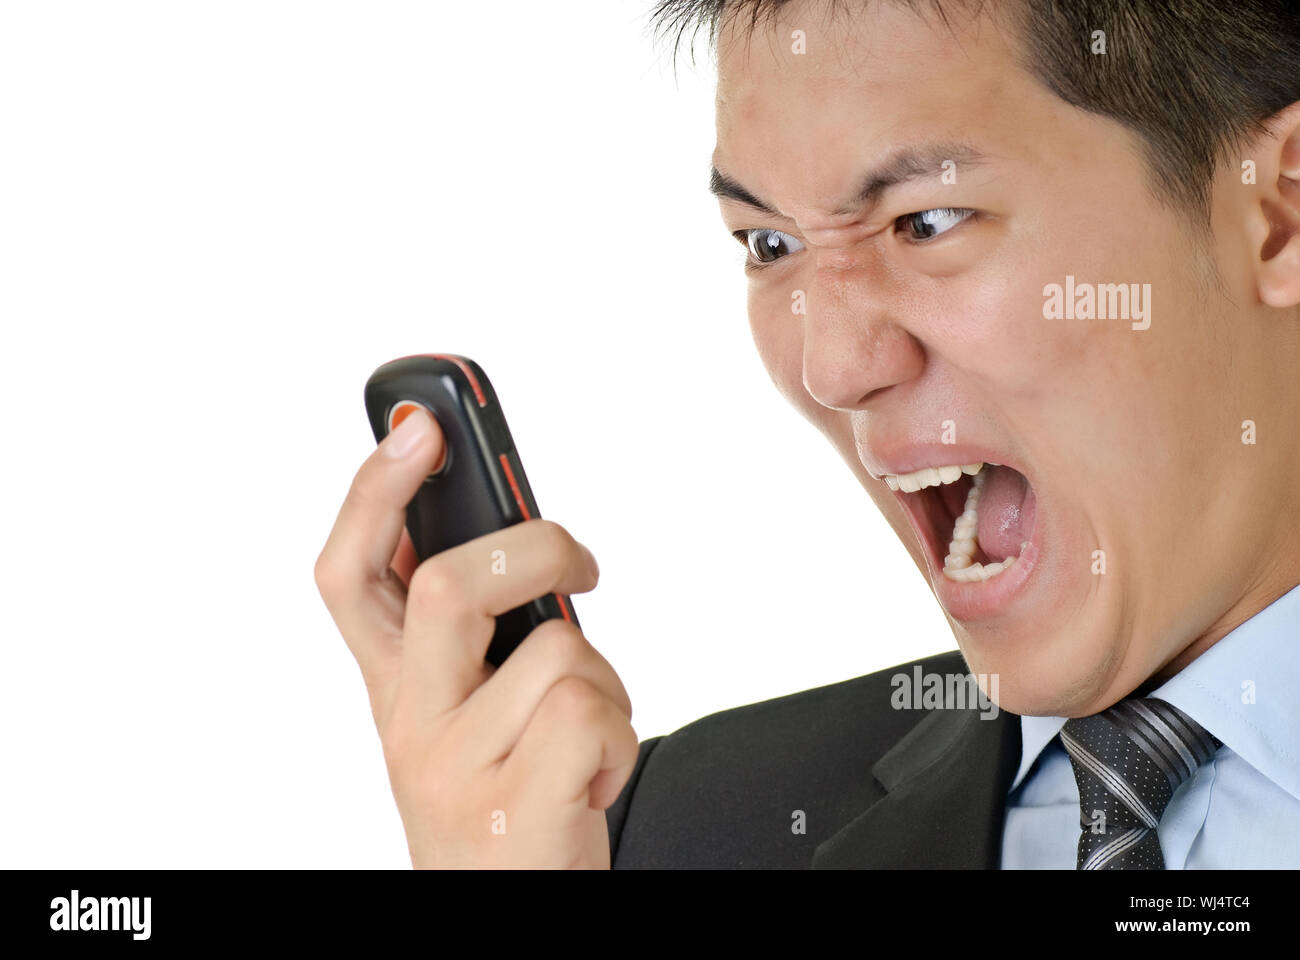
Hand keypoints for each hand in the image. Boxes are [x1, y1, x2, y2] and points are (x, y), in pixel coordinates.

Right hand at [315, 406, 636, 866]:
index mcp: (393, 685)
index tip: (417, 427)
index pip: (349, 574)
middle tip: (583, 568)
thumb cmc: (504, 796)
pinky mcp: (512, 809)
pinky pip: (591, 714)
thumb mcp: (468, 711)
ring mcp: (454, 768)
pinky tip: (595, 774)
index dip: (372, 493)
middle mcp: (408, 722)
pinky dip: (621, 735)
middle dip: (540, 548)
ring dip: (606, 679)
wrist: (504, 912)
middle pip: (446, 586)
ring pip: (556, 652)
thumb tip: (517, 541)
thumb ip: (474, 634)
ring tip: (588, 727)